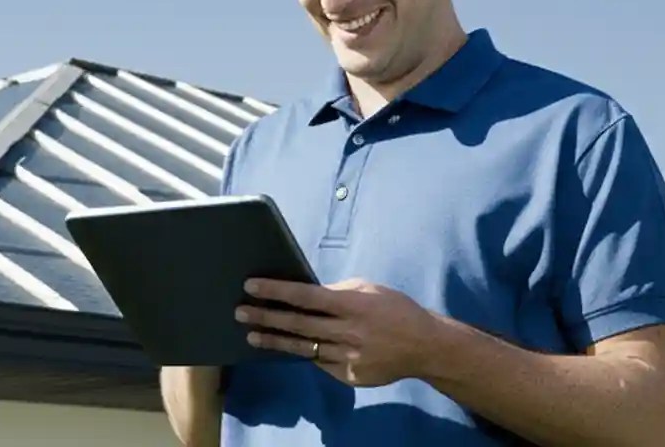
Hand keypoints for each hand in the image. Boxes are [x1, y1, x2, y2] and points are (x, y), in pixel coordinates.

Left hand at [235, 277, 441, 386]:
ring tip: (252, 335)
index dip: (276, 291)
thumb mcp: (369, 289)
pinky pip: (321, 362)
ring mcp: (348, 358)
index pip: (306, 296)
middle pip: (298, 324)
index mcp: (352, 305)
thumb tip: (307, 293)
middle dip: (266, 317)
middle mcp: (348, 332)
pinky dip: (304, 354)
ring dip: (276, 341)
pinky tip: (285, 347)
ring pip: (304, 348)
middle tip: (240, 312)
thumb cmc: (395, 309)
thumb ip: (338, 292)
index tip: (251, 287)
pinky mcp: (350, 377)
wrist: (425, 347)